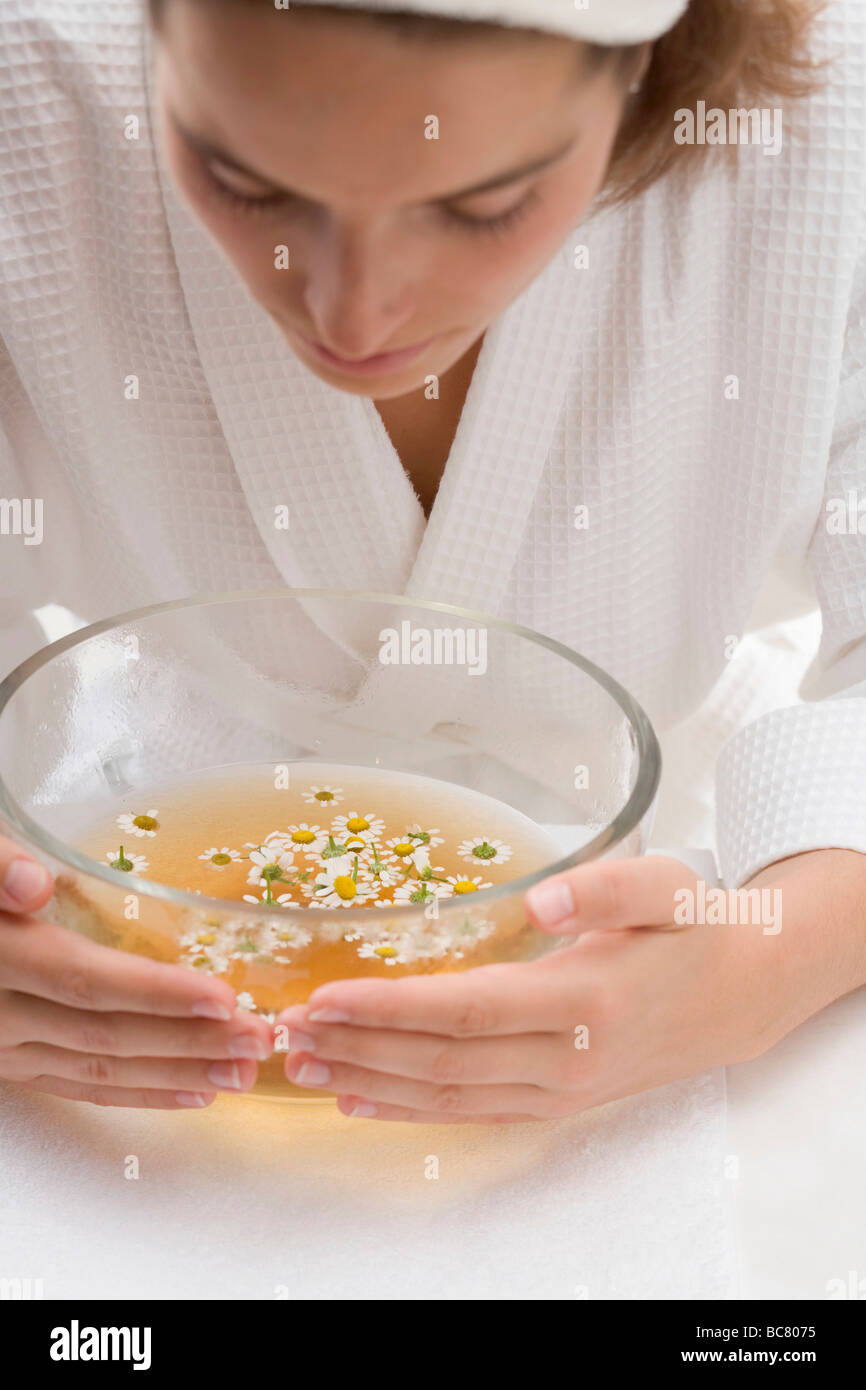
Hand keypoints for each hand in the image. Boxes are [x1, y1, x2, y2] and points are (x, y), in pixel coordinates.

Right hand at [0, 836, 272, 1107]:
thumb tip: (32, 885)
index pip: (87, 983)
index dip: (156, 994)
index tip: (222, 998)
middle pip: (106, 1037)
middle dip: (190, 1042)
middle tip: (260, 1037)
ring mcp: (1, 1048)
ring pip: (98, 1070)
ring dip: (177, 1074)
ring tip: (244, 1070)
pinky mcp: (7, 1063)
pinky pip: (76, 1087)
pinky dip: (137, 1094)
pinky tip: (191, 1094)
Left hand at [275, 849, 865, 1123]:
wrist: (740, 995)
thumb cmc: (695, 929)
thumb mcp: (666, 886)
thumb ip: (604, 888)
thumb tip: (539, 901)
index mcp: (587, 998)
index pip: (467, 1011)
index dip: (391, 1009)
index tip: (326, 998)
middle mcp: (567, 1057)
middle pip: (442, 1061)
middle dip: (358, 1049)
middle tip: (287, 1034)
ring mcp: (559, 1089)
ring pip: (447, 1096)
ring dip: (369, 1084)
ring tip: (303, 1067)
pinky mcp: (554, 1103)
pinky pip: (470, 1114)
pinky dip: (409, 1112)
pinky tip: (361, 1102)